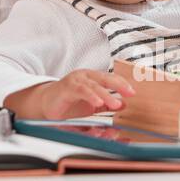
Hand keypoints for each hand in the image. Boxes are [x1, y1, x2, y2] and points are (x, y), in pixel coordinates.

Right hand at [6, 69, 135, 119]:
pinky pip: (81, 91)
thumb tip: (124, 104)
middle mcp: (84, 76)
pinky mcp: (67, 87)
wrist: (46, 104)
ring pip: (94, 85)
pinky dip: (91, 96)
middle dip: (118, 85)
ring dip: (106, 95)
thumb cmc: (69, 103)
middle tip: (130, 93)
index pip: (110, 78)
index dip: (122, 84)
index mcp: (92, 78)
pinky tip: (98, 103)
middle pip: (105, 78)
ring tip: (116, 104)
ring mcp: (75, 80)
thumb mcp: (92, 104)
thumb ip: (107, 103)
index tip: (133, 93)